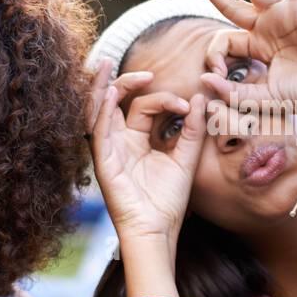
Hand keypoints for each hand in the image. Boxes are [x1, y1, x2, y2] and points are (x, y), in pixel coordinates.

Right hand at [88, 58, 207, 248]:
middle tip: (146, 74)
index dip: (164, 99)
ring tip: (106, 66)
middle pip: (115, 102)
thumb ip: (192, 129)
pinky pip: (96, 132)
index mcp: (136, 141)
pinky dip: (99, 112)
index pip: (143, 106)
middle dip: (126, 82)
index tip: (187, 106)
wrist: (157, 230)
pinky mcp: (102, 163)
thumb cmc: (168, 201)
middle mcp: (119, 142)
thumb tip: (200, 98)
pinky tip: (106, 95)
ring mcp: (108, 151)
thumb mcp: (186, 158)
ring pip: (98, 111)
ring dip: (101, 88)